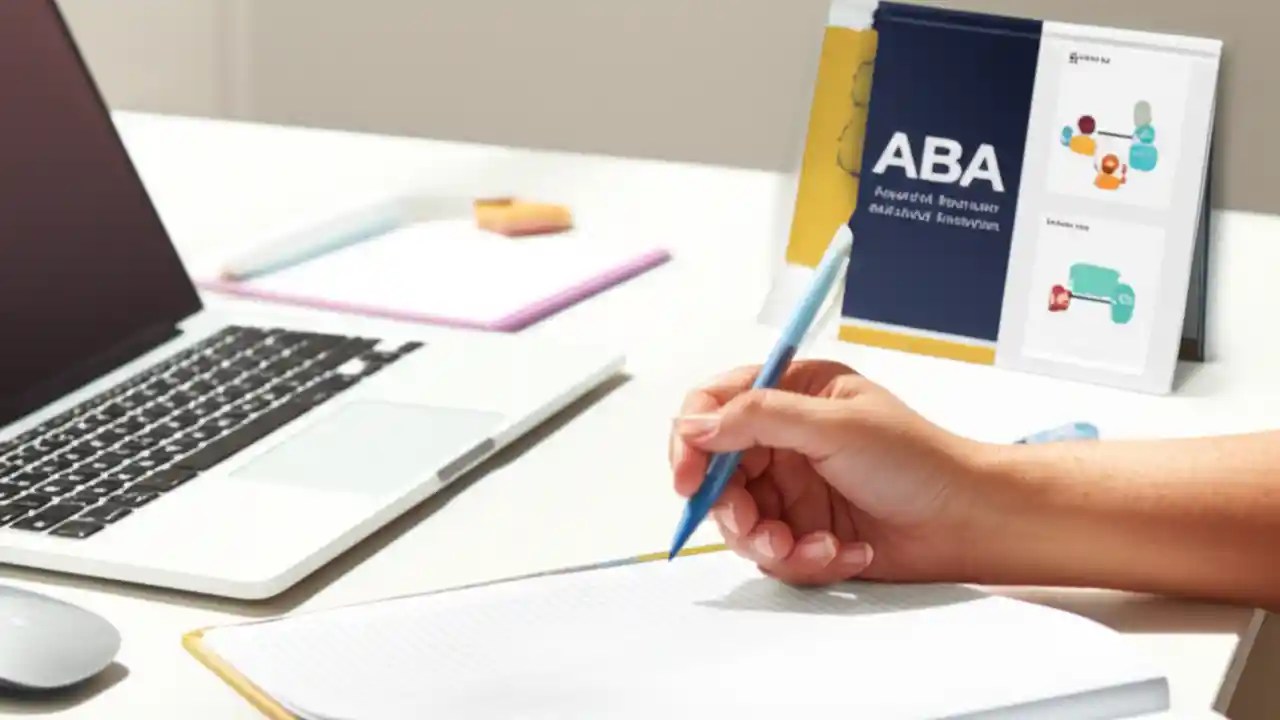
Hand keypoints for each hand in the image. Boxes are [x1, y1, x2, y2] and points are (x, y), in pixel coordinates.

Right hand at [669, 360, 987, 585]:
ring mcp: (793, 488)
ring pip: (742, 521)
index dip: (692, 440)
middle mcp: (786, 439)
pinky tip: (844, 552)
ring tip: (815, 547)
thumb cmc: (919, 461)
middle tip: (758, 528)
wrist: (967, 524)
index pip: (716, 406)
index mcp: (792, 394)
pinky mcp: (805, 530)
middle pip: (718, 473)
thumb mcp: (836, 425)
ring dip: (773, 542)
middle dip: (734, 509)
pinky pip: (775, 553)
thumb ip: (760, 418)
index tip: (688, 478)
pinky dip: (805, 560)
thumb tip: (697, 424)